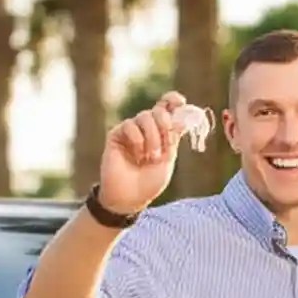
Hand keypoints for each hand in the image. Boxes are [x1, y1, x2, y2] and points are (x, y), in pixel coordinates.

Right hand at [98, 91, 186, 213]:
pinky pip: (129, 125)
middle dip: (165, 123)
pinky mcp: (116, 135)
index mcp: (162, 133)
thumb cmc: (149, 183)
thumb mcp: (168, 160)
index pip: (167, 107)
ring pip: (145, 116)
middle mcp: (147, 129)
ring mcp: (131, 131)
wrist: (129, 198)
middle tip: (167, 143)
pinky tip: (136, 155)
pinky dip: (137, 139)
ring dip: (152, 136)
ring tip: (151, 156)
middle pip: (158, 110)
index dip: (173, 100)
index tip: (180, 102)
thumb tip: (180, 118)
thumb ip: (172, 138)